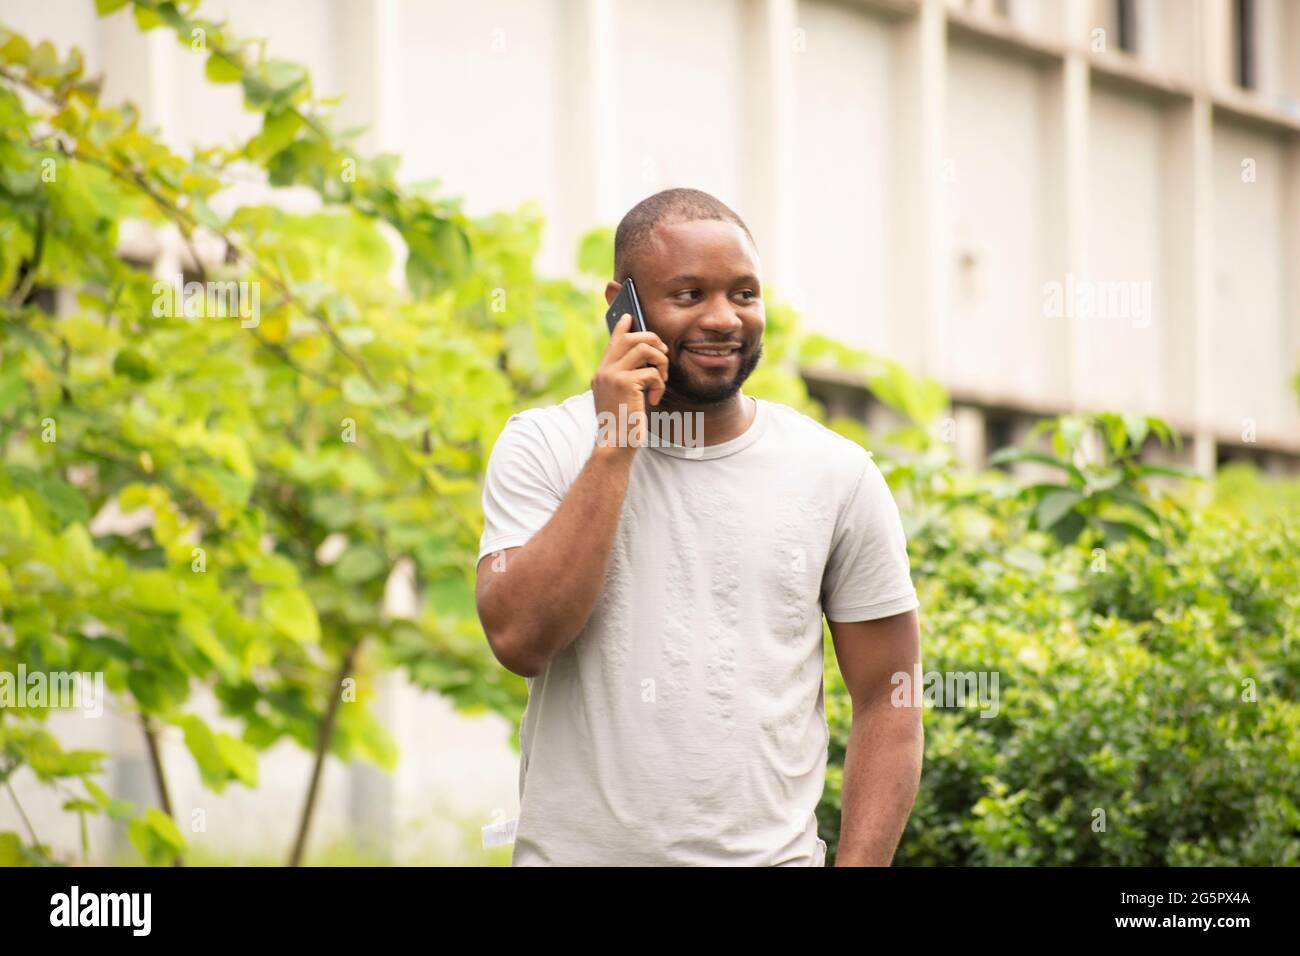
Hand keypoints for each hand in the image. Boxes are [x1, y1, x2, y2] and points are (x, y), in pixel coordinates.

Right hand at [592, 313, 668, 448]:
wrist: (614, 445)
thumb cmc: (622, 425)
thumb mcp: (621, 398)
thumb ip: (626, 379)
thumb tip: (647, 362)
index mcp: (602, 373)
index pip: (612, 341)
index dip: (622, 326)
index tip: (630, 316)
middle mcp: (604, 370)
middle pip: (630, 337)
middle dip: (653, 341)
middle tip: (663, 355)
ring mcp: (612, 375)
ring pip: (643, 348)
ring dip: (660, 361)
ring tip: (662, 379)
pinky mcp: (625, 383)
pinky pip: (652, 372)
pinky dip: (660, 385)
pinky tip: (654, 400)